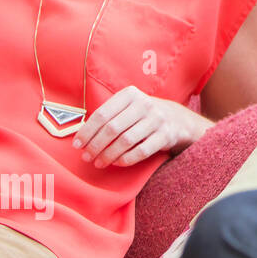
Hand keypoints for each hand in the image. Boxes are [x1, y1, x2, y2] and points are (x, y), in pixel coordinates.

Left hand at [73, 85, 210, 167]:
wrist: (178, 119)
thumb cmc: (143, 115)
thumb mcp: (128, 106)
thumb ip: (108, 115)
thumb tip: (82, 135)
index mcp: (130, 94)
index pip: (102, 114)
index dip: (87, 132)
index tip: (77, 145)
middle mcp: (145, 104)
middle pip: (112, 129)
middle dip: (95, 146)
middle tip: (86, 157)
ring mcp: (157, 120)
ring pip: (125, 141)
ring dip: (108, 155)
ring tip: (99, 162)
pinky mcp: (166, 135)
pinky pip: (141, 151)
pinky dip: (126, 159)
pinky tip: (117, 163)